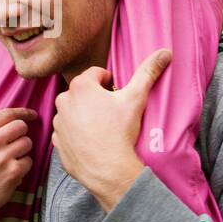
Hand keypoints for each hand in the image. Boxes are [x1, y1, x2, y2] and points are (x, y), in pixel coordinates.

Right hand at [0, 80, 38, 221]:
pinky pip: (29, 161)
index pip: (8, 114)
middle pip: (21, 127)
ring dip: (22, 150)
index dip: (23, 113)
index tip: (31, 115)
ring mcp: (3, 158)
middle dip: (20, 134)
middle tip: (14, 143)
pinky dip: (23, 166)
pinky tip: (11, 172)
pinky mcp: (13, 173)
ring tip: (9, 159)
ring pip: (27, 143)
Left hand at [52, 50, 171, 212]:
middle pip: (82, 92)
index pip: (95, 73)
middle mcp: (63, 102)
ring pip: (72, 112)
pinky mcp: (58, 142)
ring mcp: (58, 123)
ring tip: (102, 128)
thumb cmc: (120, 131)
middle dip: (94, 98)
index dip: (109, 82)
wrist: (108, 169)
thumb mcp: (136, 98)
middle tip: (111, 112)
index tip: (116, 94)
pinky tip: (92, 141)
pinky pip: (67, 132)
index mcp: (80, 87)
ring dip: (83, 115)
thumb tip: (164, 52)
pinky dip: (76, 134)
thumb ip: (148, 72)